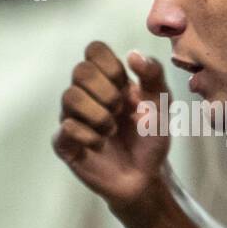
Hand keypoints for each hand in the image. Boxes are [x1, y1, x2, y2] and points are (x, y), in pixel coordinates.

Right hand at [51, 41, 171, 210]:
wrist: (145, 177)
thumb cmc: (150, 139)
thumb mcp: (161, 105)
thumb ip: (153, 76)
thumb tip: (133, 55)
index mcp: (108, 80)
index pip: (94, 50)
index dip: (110, 64)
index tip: (125, 84)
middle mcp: (86, 95)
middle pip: (80, 70)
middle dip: (106, 91)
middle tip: (120, 111)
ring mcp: (72, 118)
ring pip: (69, 96)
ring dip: (98, 115)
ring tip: (111, 131)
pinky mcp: (65, 143)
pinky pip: (66, 128)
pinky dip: (89, 136)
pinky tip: (100, 145)